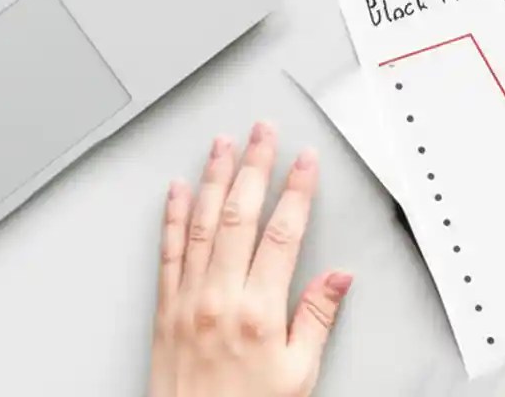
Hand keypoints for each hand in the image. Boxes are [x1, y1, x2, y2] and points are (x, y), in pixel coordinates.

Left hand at [149, 122, 352, 396]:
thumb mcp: (299, 374)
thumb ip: (317, 319)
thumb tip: (338, 278)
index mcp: (259, 311)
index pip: (283, 233)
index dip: (297, 190)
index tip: (305, 162)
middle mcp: (219, 297)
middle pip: (241, 214)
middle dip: (254, 165)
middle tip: (263, 132)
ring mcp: (188, 299)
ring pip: (203, 222)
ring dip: (214, 177)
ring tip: (223, 144)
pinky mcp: (165, 308)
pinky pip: (169, 250)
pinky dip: (174, 216)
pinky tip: (179, 189)